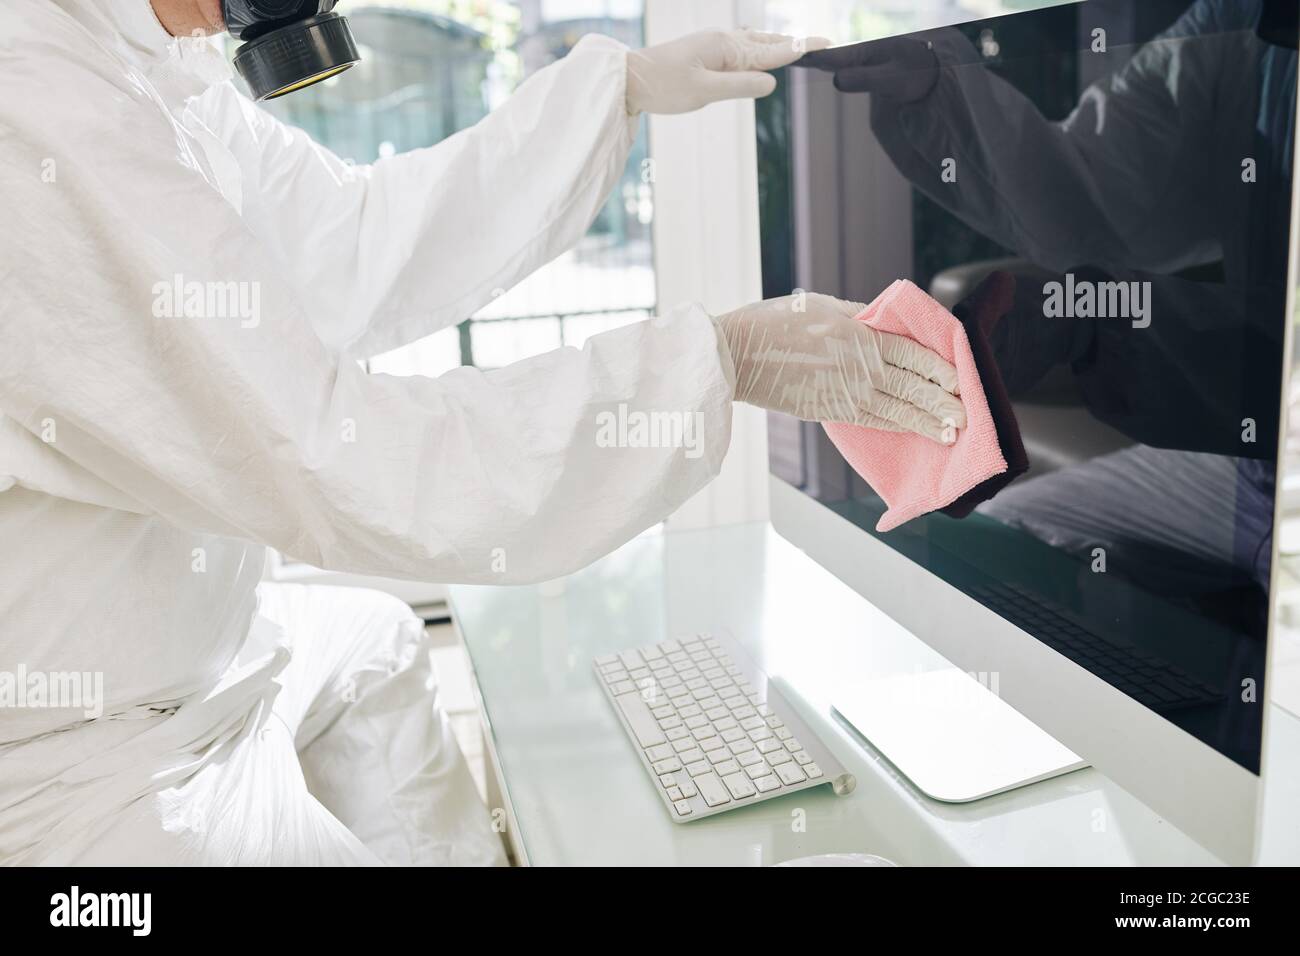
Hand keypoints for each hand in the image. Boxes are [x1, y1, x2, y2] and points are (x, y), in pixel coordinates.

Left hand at [627, 29, 829, 115]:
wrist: (629, 79)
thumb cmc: (663, 86)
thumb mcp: (704, 92)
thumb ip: (740, 86)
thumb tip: (771, 82)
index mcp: (726, 48)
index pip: (772, 50)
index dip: (800, 49)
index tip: (826, 44)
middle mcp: (722, 41)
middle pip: (766, 41)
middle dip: (793, 43)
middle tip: (821, 44)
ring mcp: (713, 45)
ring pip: (753, 42)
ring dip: (776, 44)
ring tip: (797, 46)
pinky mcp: (704, 52)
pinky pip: (739, 46)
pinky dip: (756, 47)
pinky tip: (757, 47)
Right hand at [717, 293, 965, 442]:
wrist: (737, 356)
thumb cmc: (775, 323)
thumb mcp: (822, 306)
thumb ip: (858, 314)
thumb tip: (883, 320)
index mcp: (862, 336)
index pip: (915, 354)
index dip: (942, 369)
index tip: (962, 379)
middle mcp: (860, 367)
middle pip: (913, 386)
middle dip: (943, 402)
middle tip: (967, 415)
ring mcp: (846, 392)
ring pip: (898, 410)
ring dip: (927, 422)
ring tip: (950, 433)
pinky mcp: (831, 410)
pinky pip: (873, 420)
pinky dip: (897, 426)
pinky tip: (913, 431)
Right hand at [796, 36, 939, 100]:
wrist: (936, 69)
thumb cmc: (916, 73)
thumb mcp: (891, 79)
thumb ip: (864, 79)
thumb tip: (836, 80)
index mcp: (863, 53)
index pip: (828, 56)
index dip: (807, 56)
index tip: (787, 56)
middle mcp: (859, 54)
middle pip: (826, 55)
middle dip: (804, 55)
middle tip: (780, 54)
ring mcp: (862, 60)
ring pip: (833, 59)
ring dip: (812, 58)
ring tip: (791, 58)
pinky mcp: (866, 66)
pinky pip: (842, 64)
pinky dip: (826, 63)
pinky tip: (819, 65)